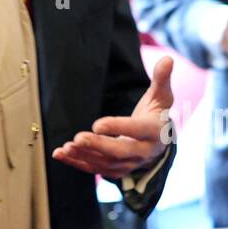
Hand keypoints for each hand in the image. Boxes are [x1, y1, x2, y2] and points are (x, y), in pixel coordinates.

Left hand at [51, 55, 173, 179]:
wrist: (158, 144)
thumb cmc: (156, 115)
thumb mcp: (161, 97)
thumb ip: (162, 79)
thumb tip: (167, 59)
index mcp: (153, 132)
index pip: (136, 130)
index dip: (118, 127)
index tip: (97, 124)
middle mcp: (142, 151)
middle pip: (119, 152)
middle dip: (98, 146)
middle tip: (78, 138)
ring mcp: (128, 163)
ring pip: (105, 163)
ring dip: (84, 156)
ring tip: (67, 147)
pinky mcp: (115, 169)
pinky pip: (95, 169)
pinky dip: (76, 163)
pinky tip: (60, 154)